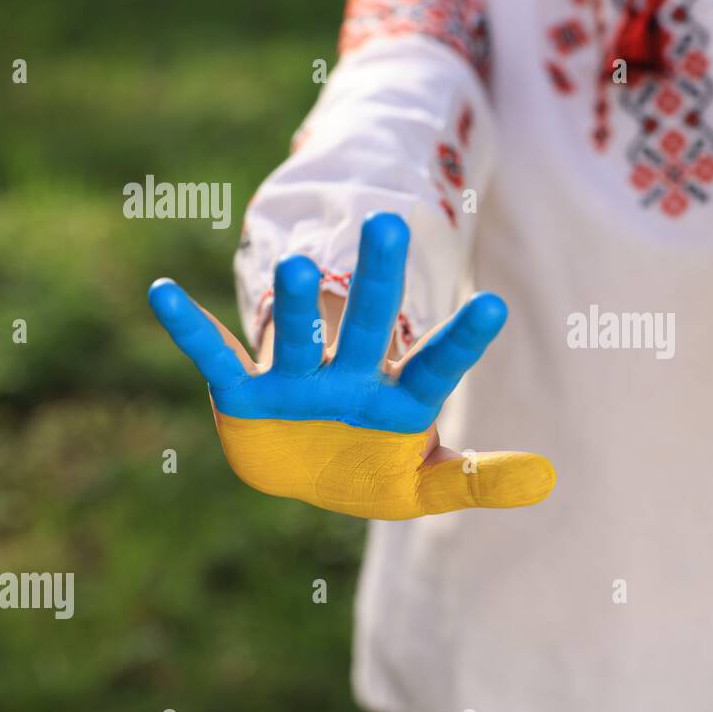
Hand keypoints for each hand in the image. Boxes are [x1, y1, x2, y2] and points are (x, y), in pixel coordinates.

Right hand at [149, 212, 554, 517]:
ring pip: (299, 335)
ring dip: (297, 306)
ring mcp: (297, 381)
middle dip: (378, 282)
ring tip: (302, 265)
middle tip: (389, 223)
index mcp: (400, 399)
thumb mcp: (424, 488)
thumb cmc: (372, 471)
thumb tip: (549, 477)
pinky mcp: (244, 393)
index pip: (437, 365)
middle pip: (370, 326)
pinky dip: (189, 328)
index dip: (463, 339)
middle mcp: (351, 377)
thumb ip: (479, 481)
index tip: (494, 302)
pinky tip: (163, 290)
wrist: (305, 475)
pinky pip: (216, 356)